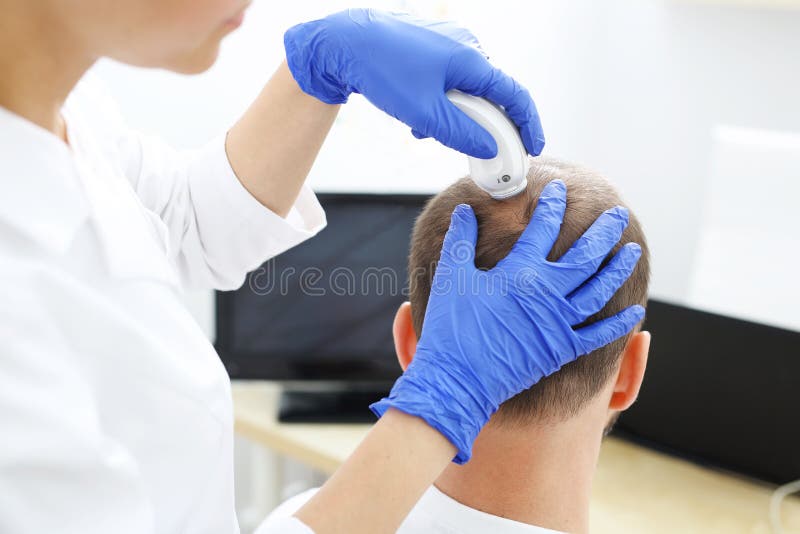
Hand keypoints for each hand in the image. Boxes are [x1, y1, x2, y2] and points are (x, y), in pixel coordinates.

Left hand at [283, 8, 544, 157]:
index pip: (514, 96)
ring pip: (465, 90)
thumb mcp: (424, 114)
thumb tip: (489, 147)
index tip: (531, 148)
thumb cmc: (383, 72)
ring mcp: (449, 44)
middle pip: (489, 95)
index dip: (527, 125)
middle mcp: (466, 46)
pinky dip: (439, 103)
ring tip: (422, 130)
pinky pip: (448, 81)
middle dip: (479, 126)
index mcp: (471, 59)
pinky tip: (415, 116)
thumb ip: (462, 134)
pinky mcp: (432, 47)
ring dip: (453, 116)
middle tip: (470, 151)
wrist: (343, 43)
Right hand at [370, 180, 644, 462]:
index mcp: (520, 272)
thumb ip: (460, 241)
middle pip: (585, 255)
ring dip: (617, 268)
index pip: (543, 229)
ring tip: (632, 250)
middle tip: (618, 215)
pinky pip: (598, 335)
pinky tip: (634, 312)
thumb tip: (464, 211)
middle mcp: (547, 293)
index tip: (560, 191)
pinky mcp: (562, 349)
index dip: (553, 206)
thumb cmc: (452, 328)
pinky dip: (618, 323)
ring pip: (599, 289)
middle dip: (604, 232)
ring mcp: (558, 322)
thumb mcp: (451, 278)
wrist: (458, 379)